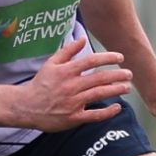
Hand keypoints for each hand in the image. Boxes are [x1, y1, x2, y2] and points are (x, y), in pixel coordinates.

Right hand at [14, 37, 131, 129]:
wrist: (26, 107)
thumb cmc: (41, 84)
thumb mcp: (51, 64)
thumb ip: (67, 51)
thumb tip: (82, 38)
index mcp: (66, 71)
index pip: (91, 61)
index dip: (108, 58)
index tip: (120, 57)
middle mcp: (71, 86)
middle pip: (99, 78)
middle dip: (117, 74)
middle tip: (129, 73)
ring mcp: (73, 102)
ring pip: (99, 94)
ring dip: (116, 90)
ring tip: (127, 87)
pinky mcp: (73, 117)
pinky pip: (94, 115)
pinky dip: (107, 112)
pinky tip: (117, 107)